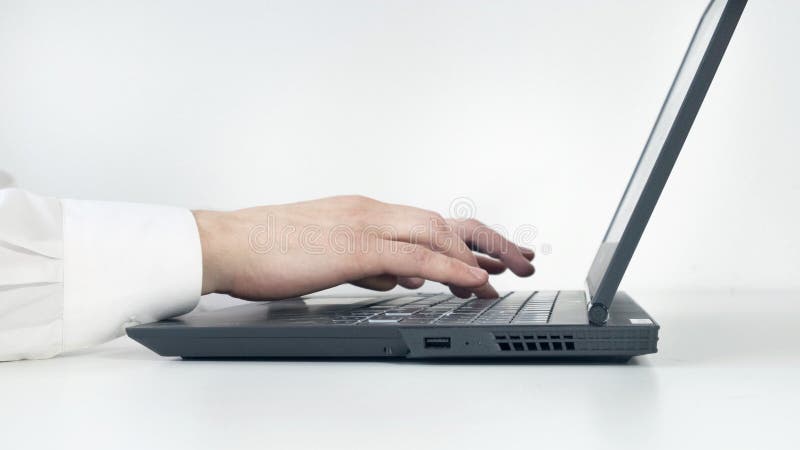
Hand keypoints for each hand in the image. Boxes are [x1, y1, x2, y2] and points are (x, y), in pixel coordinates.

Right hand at [193, 195, 534, 300]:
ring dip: (477, 256)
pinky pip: (413, 256)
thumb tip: (402, 277)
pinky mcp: (352, 247)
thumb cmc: (268, 250)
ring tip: (508, 275)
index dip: (468, 237)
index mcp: (365, 213)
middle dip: (488, 242)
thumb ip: (370, 263)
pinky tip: (472, 280)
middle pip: (444, 222)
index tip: (495, 253)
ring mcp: (363, 226)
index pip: (429, 221)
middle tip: (521, 260)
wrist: (226, 244)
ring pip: (436, 235)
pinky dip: (449, 267)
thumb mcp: (329, 256)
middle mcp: (370, 212)